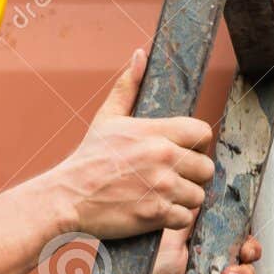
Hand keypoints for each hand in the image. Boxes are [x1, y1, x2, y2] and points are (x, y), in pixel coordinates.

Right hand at [51, 48, 215, 240]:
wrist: (66, 197)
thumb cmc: (87, 159)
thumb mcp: (107, 118)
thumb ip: (128, 86)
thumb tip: (141, 54)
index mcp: (155, 132)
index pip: (203, 133)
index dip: (197, 145)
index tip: (183, 153)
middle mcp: (163, 158)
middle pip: (206, 169)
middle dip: (191, 176)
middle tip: (169, 180)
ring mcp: (161, 187)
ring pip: (197, 196)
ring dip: (182, 199)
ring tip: (159, 196)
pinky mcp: (156, 214)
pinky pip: (185, 218)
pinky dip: (172, 218)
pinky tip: (153, 211)